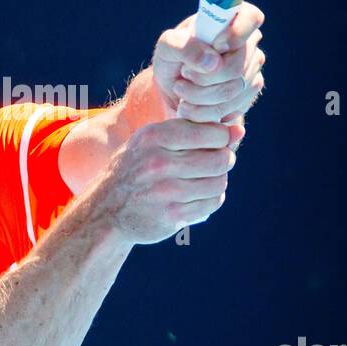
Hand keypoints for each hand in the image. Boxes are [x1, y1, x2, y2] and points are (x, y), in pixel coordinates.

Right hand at [95, 116, 244, 244]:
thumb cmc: (137, 167)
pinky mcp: (171, 216)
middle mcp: (158, 162)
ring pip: (219, 183)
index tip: (213, 144)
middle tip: (214, 163)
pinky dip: (211, 200)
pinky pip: (212, 203)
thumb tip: (240, 130)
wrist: (106, 210)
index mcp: (154, 136)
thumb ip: (194, 130)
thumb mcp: (153, 140)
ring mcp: (165, 191)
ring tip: (204, 180)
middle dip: (224, 161)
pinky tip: (197, 197)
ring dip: (218, 182)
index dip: (221, 138)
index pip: (212, 132)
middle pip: (220, 159)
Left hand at [151, 2, 265, 122]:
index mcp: (231, 20)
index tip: (216, 46)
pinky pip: (231, 108)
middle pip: (237, 66)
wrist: (174, 87)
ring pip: (232, 91)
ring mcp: (252, 70)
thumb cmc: (172, 58)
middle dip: (203, 78)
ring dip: (199, 96)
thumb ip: (184, 46)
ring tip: (180, 91)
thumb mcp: (167, 47)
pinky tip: (190, 106)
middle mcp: (248, 44)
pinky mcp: (248, 95)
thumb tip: (213, 62)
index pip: (252, 17)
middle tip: (183, 75)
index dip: (237, 33)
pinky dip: (204, 111)